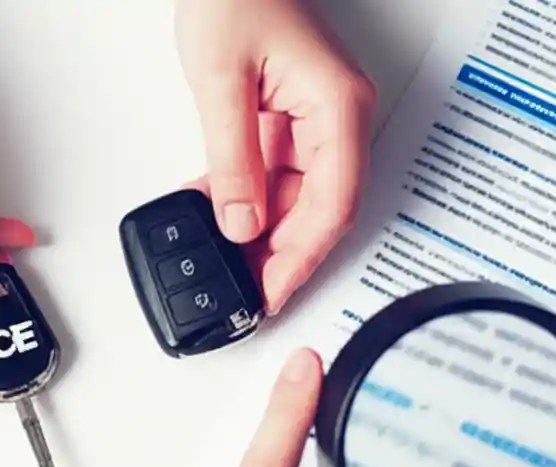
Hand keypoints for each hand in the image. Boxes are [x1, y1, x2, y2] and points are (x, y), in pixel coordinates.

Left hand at [175, 0, 376, 313]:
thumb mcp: (221, 82)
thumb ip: (233, 159)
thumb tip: (239, 224)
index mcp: (338, 106)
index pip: (332, 204)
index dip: (302, 258)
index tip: (272, 294)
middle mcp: (337, 117)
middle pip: (320, 209)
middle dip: (282, 256)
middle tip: (246, 295)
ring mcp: (316, 119)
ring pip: (298, 198)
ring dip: (262, 234)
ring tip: (229, 269)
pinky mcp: (291, 118)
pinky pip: (277, 174)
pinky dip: (249, 200)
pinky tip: (217, 220)